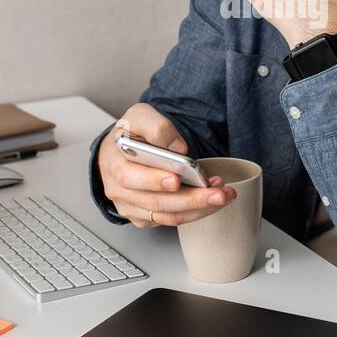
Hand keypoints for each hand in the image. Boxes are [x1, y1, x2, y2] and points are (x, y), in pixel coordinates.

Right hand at [96, 103, 235, 227]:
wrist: (121, 149)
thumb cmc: (130, 134)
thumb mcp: (139, 116)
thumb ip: (156, 127)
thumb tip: (178, 149)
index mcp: (113, 163)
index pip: (130, 177)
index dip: (154, 181)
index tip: (177, 179)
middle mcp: (118, 190)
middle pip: (156, 202)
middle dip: (191, 199)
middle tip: (218, 192)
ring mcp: (131, 207)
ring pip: (167, 215)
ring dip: (199, 208)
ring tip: (223, 195)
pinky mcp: (144, 217)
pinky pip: (171, 220)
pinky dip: (194, 212)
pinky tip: (210, 200)